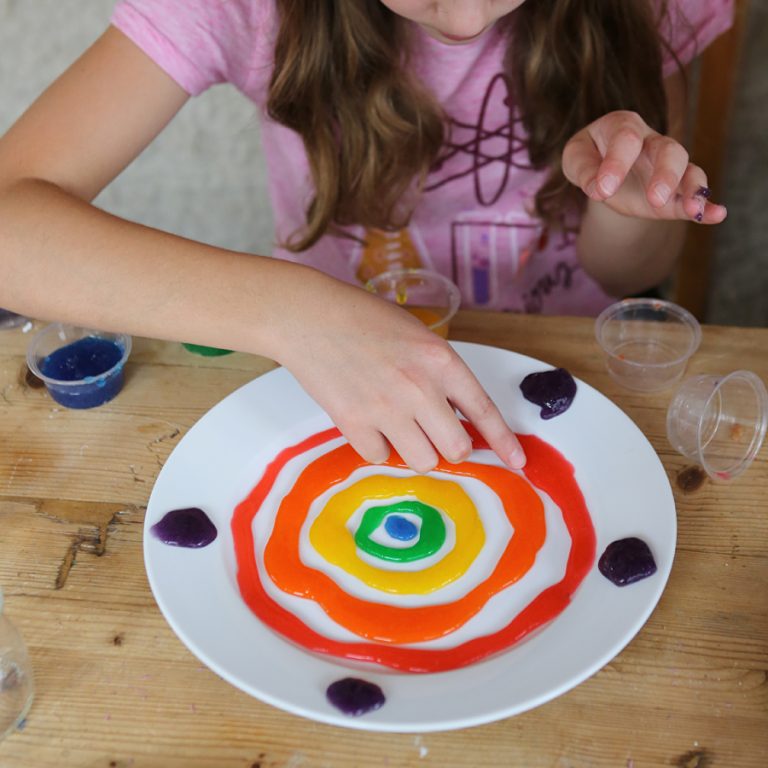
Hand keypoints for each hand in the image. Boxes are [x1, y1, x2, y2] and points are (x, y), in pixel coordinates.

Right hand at [273, 273, 525, 473]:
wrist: (307, 316)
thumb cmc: (361, 319)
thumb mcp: (415, 335)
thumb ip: (439, 373)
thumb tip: (453, 416)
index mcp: (439, 360)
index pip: (483, 410)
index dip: (503, 441)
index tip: (517, 462)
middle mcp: (419, 387)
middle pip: (456, 448)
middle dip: (449, 447)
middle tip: (431, 433)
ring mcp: (386, 408)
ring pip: (422, 461)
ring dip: (414, 450)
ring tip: (395, 424)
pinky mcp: (354, 424)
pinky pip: (380, 458)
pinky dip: (376, 447)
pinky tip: (366, 421)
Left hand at [563, 110, 726, 223]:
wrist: (601, 169)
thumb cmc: (588, 156)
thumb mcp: (576, 158)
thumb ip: (584, 170)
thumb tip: (598, 189)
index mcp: (624, 127)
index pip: (626, 138)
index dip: (616, 163)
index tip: (602, 190)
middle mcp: (652, 143)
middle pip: (669, 150)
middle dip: (666, 174)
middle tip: (656, 199)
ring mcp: (666, 167)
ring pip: (688, 171)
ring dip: (692, 190)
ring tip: (693, 210)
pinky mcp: (673, 192)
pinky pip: (692, 197)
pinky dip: (706, 206)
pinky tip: (717, 215)